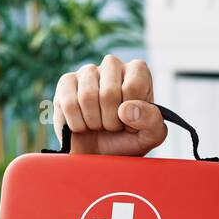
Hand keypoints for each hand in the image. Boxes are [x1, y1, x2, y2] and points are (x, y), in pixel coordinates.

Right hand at [53, 56, 167, 155]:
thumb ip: (151, 120)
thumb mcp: (151, 135)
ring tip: (99, 125)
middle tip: (113, 126)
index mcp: (138, 72)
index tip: (132, 122)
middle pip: (109, 93)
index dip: (132, 114)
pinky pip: (69, 103)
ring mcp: (88, 71)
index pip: (134, 86)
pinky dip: (77, 123)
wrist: (101, 153)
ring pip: (87, 97)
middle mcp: (113, 65)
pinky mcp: (66, 82)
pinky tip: (83, 125)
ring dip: (94, 122)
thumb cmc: (127, 139)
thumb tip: (127, 109)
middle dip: (112, 120)